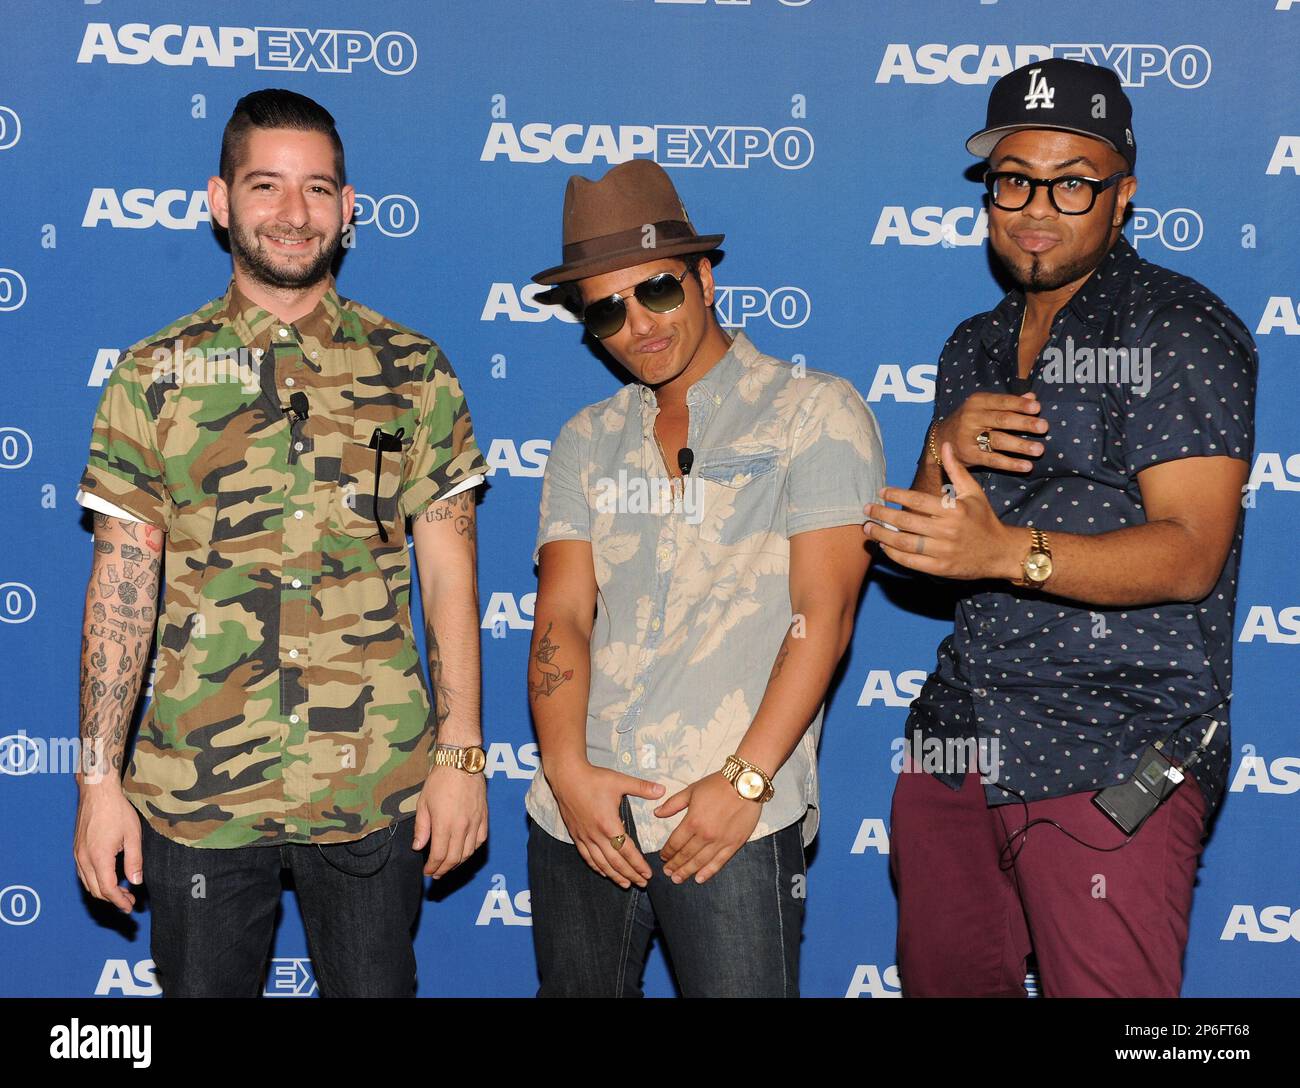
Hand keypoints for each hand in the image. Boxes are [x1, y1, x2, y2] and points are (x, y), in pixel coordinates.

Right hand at [73, 784, 141, 912]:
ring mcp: (77, 854)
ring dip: (103, 891)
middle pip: (95, 890)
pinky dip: (95, 880)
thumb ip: (134, 861)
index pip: (107, 889)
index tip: (130, 907)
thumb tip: (136, 882)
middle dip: (113, 899)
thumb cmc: (117, 811)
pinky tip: (109, 877)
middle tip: (129, 901)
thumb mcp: (133, 836)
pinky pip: (83, 873)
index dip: (119, 901)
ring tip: (122, 891)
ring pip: (87, 883)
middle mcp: (84, 859)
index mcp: (99, 857)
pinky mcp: (77, 849)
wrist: (97, 793)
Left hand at [412, 765, 487, 878]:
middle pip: (454, 858)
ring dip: (458, 863)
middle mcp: (462, 826)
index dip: (433, 867)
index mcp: (444, 824)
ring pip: (469, 852)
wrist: (461, 763)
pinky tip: (465, 851)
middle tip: (436, 874)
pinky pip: (480, 840)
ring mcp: (475, 822)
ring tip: (449, 866)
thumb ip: (422, 828)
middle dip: (444, 869)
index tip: (427, 871)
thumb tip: (418, 847)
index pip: (439, 855)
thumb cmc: (440, 781)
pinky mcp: (484, 817)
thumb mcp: (423, 803)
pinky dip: (472, 850)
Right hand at [547, 759, 663, 888]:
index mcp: (609, 824)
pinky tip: (603, 872)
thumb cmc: (594, 778)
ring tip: (626, 884)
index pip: (627, 851)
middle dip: (630, 875)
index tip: (648, 874)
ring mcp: (584, 836)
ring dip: (615, 876)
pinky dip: (597, 867)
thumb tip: (662, 790)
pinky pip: (586, 856)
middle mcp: (596, 835)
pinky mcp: (576, 835)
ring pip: (601, 863)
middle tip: (643, 884)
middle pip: (615, 862)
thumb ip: (642, 788)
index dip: (638, 865)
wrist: (566, 776)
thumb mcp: (620, 781)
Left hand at [655, 772, 761, 884]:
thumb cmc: (717, 784)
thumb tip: (656, 813)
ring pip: (700, 862)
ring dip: (687, 871)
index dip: (667, 851)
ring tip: (678, 879)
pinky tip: (700, 879)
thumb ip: (673, 804)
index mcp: (693, 821)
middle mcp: (705, 835)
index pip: (675, 842)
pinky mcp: (735, 844)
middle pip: (686, 855)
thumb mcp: (691, 790)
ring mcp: (721, 841)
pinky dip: (709, 872)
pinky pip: (719, 862)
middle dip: (675, 865)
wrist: (746, 784)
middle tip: (667, 873)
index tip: (663, 857)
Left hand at [864, 441, 1022, 580]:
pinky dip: (894, 555)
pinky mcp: (940, 569)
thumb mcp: (974, 492)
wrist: (1001, 552)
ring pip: (905, 543)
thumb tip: (945, 444)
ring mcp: (943, 551)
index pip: (917, 500)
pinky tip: (883, 546)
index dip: (896, 495)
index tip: (881, 491)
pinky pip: (911, 562)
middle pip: (906, 521)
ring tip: (868, 529)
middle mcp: (947, 530)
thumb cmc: (984, 519)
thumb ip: (956, 469)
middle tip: (866, 509)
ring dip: (882, 536)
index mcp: (954, 510)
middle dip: (882, 514)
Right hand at [932, 391, 1046, 472]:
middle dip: (1024, 424)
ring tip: (1039, 449)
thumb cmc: (970, 420)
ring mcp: (969, 438)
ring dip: (1020, 446)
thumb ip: (1008, 402)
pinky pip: (993, 460)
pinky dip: (1010, 464)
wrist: (941, 439)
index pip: (1002, 402)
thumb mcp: (985, 406)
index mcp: (978, 402)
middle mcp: (972, 418)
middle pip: (1002, 420)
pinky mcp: (970, 456)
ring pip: (998, 441)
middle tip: (1044, 427)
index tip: (1037, 408)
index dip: (1019, 405)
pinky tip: (1026, 466)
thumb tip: (1033, 398)